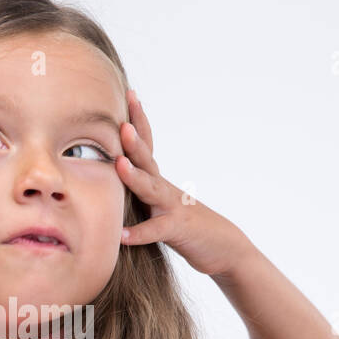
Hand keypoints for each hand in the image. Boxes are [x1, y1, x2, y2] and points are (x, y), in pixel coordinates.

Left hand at [115, 90, 255, 277]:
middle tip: (121, 121)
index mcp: (158, 179)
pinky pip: (155, 232)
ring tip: (118, 163)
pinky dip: (138, 234)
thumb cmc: (186, 224)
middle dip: (134, 139)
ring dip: (134, 176)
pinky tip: (121, 235)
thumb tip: (114, 172)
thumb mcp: (159, 203)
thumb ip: (139, 189)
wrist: (224, 246)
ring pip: (151, 189)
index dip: (138, 119)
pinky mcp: (176, 230)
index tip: (129, 92)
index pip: (147, 144)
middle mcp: (164, 187)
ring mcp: (171, 207)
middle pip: (147, 159)